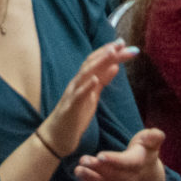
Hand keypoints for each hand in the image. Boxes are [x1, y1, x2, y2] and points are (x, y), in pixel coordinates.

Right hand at [36, 41, 136, 156]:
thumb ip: (102, 81)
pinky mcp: (70, 108)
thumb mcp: (93, 96)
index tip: (124, 43)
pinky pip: (78, 95)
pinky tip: (95, 79)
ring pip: (85, 74)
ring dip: (98, 63)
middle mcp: (77, 83)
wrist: (56, 136)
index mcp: (84, 81)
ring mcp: (73, 94)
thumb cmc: (75, 116)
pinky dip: (86, 86)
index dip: (109, 50)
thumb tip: (115, 65)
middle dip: (108, 52)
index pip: (97, 61)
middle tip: (123, 43)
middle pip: (93, 63)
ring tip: (111, 53)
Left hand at [74, 128, 168, 180]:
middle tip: (83, 160)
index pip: (126, 163)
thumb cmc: (144, 151)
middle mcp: (130, 179)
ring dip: (91, 180)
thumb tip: (158, 133)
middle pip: (113, 175)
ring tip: (78, 171)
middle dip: (97, 168)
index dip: (114, 160)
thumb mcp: (150, 142)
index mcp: (138, 163)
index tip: (100, 155)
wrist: (146, 175)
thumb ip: (153, 137)